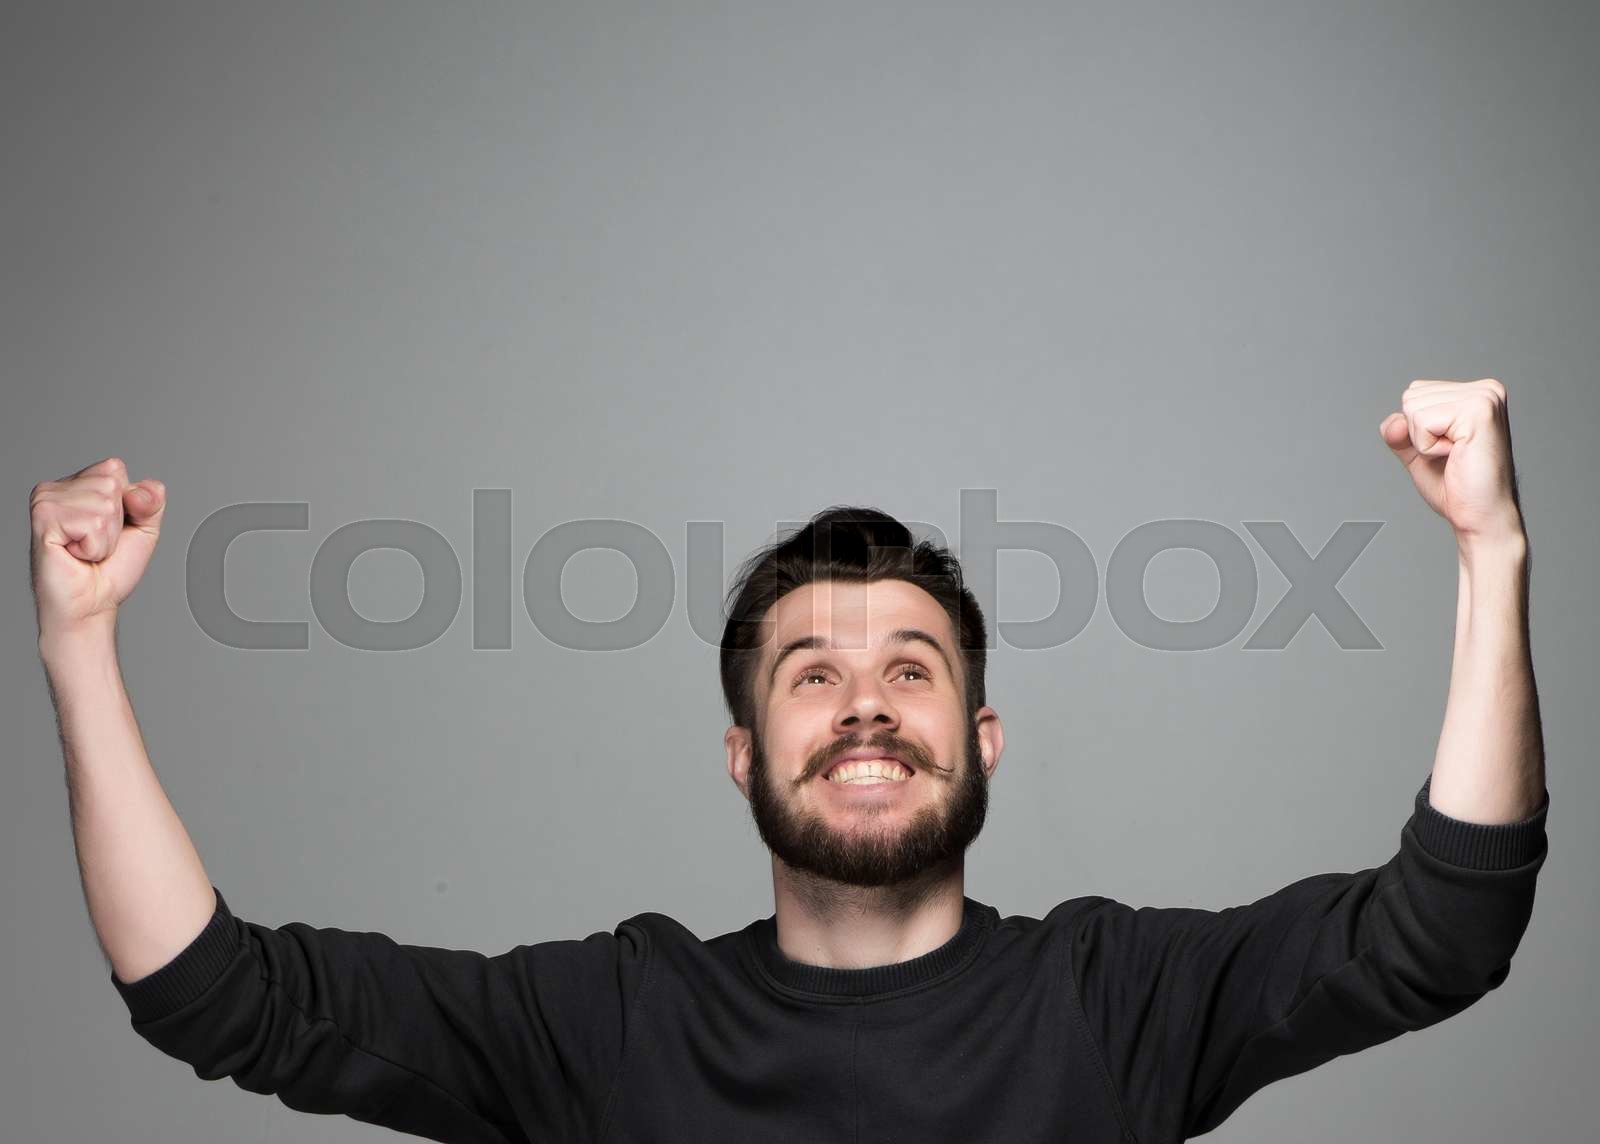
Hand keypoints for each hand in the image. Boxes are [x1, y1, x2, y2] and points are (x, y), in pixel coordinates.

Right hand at [29, 457, 166, 640]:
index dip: (128, 502)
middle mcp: (57, 488)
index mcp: (77, 484)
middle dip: (117, 522)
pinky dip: (95, 546)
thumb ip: (152, 501)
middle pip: (112, 484)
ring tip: (86, 551)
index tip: (112, 529)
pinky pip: (93, 523)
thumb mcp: (144, 529)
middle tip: (97, 544)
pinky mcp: (43, 519)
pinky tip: (76, 554)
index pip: (115, 468)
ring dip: (105, 537)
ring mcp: (46, 501)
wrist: (91, 604)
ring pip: (104, 505)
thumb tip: (145, 488)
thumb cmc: (110, 570)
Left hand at [1378, 378, 1524, 548]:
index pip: (1415, 392)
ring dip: (1424, 441)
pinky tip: (1456, 455)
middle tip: (1452, 455)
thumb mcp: (1417, 451)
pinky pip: (1421, 421)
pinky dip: (1428, 446)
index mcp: (1475, 393)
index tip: (1447, 449)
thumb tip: (1393, 422)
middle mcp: (1485, 389)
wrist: (1479, 515)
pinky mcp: (1478, 411)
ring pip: (1414, 408)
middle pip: (1411, 396)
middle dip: (1419, 434)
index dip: (1416, 429)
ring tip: (1455, 455)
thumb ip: (1398, 431)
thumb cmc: (1456, 486)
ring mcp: (1485, 397)